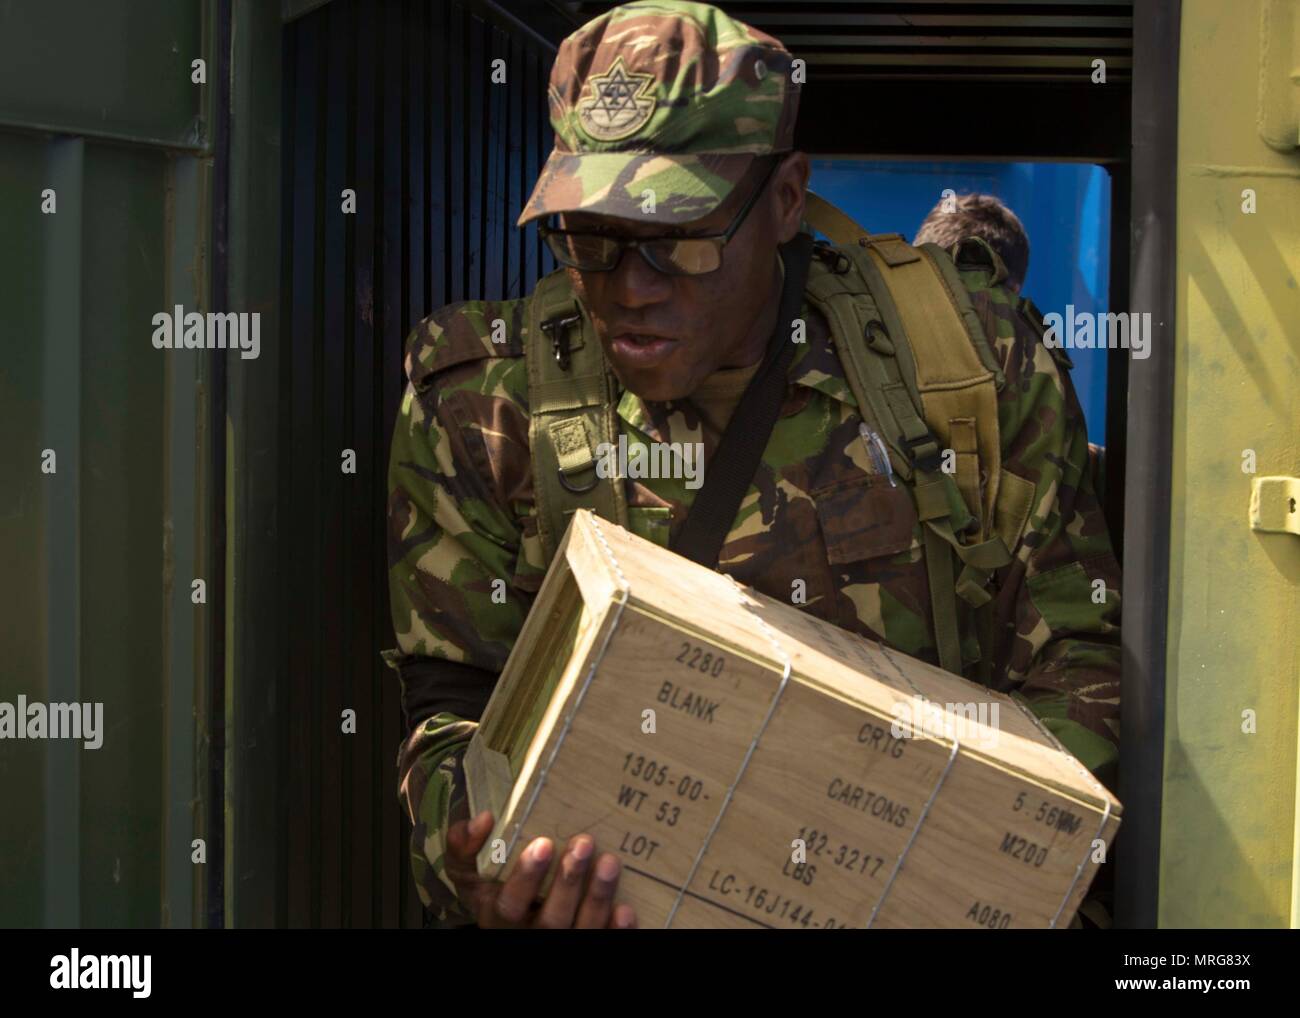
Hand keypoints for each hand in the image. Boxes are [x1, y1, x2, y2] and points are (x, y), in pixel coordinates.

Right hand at [444, 810, 637, 928]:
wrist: (505, 909)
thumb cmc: (488, 881)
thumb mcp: (467, 866)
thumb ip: (463, 844)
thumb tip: (484, 819)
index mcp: (498, 915)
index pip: (511, 903)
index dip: (527, 877)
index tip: (542, 844)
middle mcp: (530, 933)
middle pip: (551, 920)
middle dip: (569, 882)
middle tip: (583, 843)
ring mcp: (559, 940)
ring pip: (580, 930)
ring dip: (597, 898)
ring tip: (610, 862)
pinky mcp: (585, 940)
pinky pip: (603, 941)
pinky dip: (616, 930)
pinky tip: (625, 908)